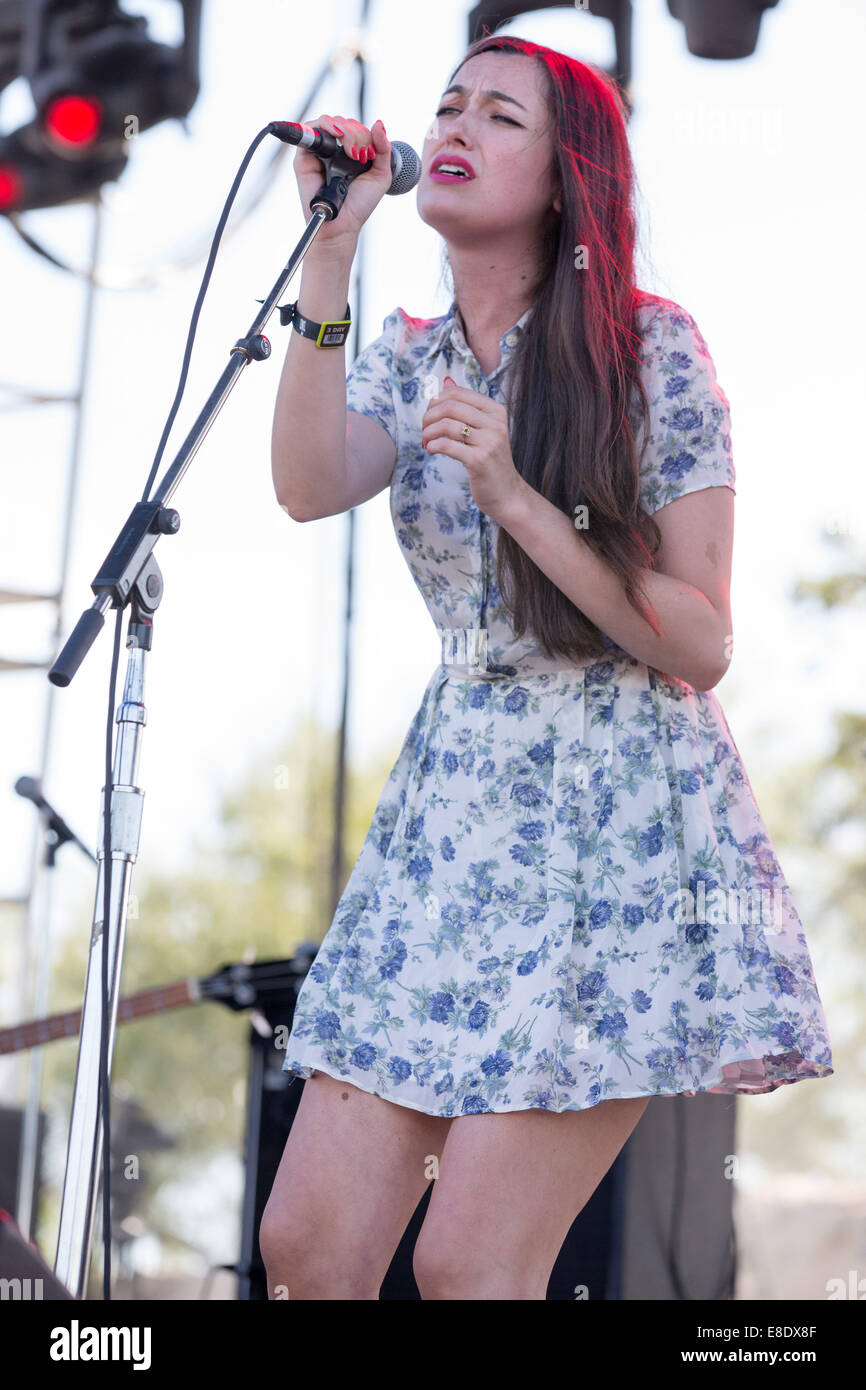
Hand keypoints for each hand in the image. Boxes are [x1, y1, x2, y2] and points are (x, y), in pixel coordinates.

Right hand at [294, 114, 391, 252]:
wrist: (343, 224)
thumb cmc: (359, 204)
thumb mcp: (380, 174)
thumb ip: (383, 149)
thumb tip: (378, 123)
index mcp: (349, 152)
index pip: (355, 127)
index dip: (365, 133)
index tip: (370, 155)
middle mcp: (333, 149)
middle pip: (343, 122)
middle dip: (357, 134)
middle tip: (360, 156)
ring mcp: (318, 152)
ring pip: (328, 122)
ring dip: (345, 131)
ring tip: (352, 152)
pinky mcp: (304, 156)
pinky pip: (309, 129)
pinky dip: (326, 126)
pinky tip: (339, 136)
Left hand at [420, 376, 527, 523]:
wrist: (507, 493)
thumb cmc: (491, 461)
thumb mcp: (484, 430)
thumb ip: (466, 407)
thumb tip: (446, 382)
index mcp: (496, 411)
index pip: (458, 394)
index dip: (437, 401)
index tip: (430, 414)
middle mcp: (495, 424)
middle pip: (450, 407)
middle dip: (429, 416)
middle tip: (423, 429)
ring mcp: (489, 442)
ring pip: (446, 425)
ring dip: (428, 433)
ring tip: (425, 441)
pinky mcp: (479, 460)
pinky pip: (446, 446)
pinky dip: (432, 446)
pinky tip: (431, 450)